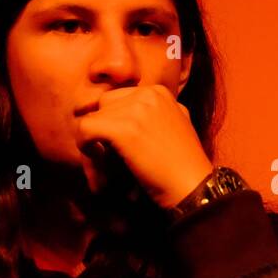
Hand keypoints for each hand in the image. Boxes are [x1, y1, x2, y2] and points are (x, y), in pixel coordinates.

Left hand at [73, 85, 213, 207]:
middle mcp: (146, 94)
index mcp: (158, 91)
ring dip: (93, 142)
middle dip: (102, 129)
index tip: (118, 145)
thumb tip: (128, 115)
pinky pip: (84, 128)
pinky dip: (84, 146)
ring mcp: (135, 109)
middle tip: (107, 155)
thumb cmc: (184, 165)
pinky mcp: (122, 128)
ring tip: (104, 165)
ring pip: (92, 118)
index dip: (114, 122)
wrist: (193, 185)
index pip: (120, 98)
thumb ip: (157, 112)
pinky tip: (98, 161)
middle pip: (104, 105)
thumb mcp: (178, 123)